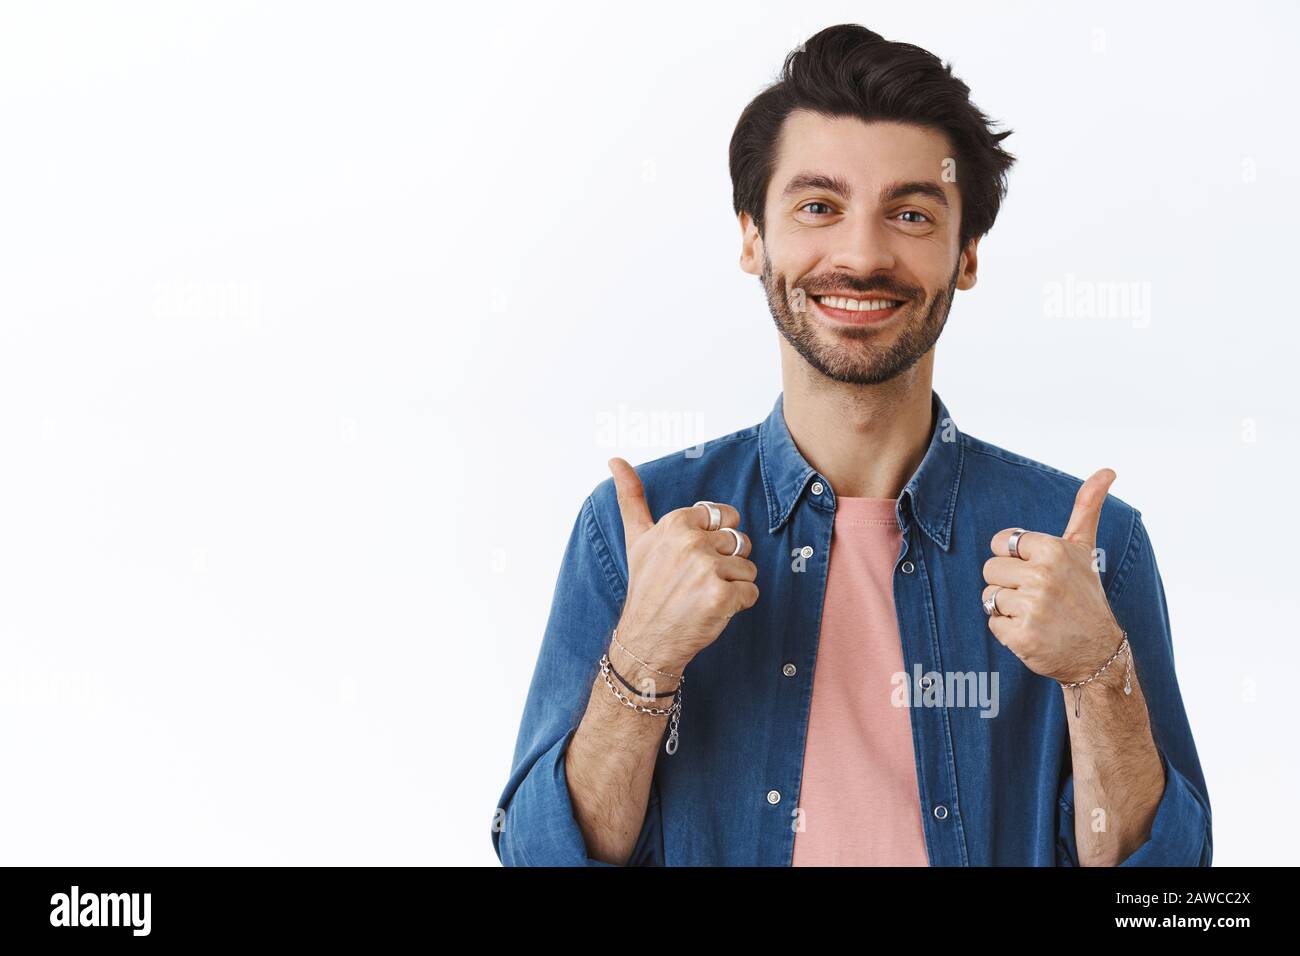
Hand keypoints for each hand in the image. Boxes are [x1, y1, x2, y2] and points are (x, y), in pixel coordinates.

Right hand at [608, 457, 758, 673]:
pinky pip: (751, 592)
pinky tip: (713, 610)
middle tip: (696, 582)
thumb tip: (615, 459)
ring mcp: (706, 569)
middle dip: (725, 564)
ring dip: (733, 585)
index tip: (693, 557)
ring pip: (748, 568)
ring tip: (703, 596)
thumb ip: (631, 497)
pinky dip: (738, 605)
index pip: (724, 518)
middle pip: (739, 542)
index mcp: (675, 522)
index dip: (715, 540)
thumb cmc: (646, 588)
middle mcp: (691, 542)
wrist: (646, 639)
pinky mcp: (721, 596)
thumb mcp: (636, 538)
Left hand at [981, 468, 1124, 682]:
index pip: (1002, 543)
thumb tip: (1107, 470)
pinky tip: (1033, 631)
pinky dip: (1008, 630)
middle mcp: (1043, 576)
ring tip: (1037, 614)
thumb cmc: (1084, 595)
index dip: (1015, 558)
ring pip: (989, 596)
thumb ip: (1087, 508)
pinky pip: (992, 623)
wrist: (1098, 652)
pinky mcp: (1020, 637)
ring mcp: (1032, 608)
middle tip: (1038, 596)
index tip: (1038, 570)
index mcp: (1053, 550)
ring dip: (1007, 607)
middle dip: (1008, 583)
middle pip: (990, 569)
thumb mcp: (1084, 549)